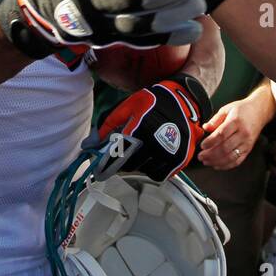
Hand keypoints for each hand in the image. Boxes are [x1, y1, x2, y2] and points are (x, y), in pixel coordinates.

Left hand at [95, 75, 209, 181]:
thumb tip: (89, 144)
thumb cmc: (154, 102)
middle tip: (123, 155)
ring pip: (144, 170)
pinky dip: (153, 169)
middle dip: (123, 162)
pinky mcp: (180, 161)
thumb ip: (108, 124)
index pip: (118, 155)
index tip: (99, 170)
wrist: (186, 101)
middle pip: (129, 165)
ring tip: (142, 151)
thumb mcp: (129, 106)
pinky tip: (153, 156)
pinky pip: (159, 174)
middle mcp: (156, 144)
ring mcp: (169, 154)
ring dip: (139, 164)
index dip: (107, 164)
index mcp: (140, 129)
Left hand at [198, 88, 274, 169]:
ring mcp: (247, 143)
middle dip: (211, 154)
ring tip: (206, 161)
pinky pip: (237, 161)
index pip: (222, 134)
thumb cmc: (242, 109)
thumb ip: (215, 120)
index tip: (202, 145)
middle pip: (225, 148)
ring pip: (231, 157)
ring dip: (217, 161)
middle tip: (201, 156)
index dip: (210, 142)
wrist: (259, 111)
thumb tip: (205, 128)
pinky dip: (226, 165)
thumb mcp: (226, 109)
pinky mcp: (249, 149)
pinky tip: (217, 165)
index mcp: (236, 121)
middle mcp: (243, 133)